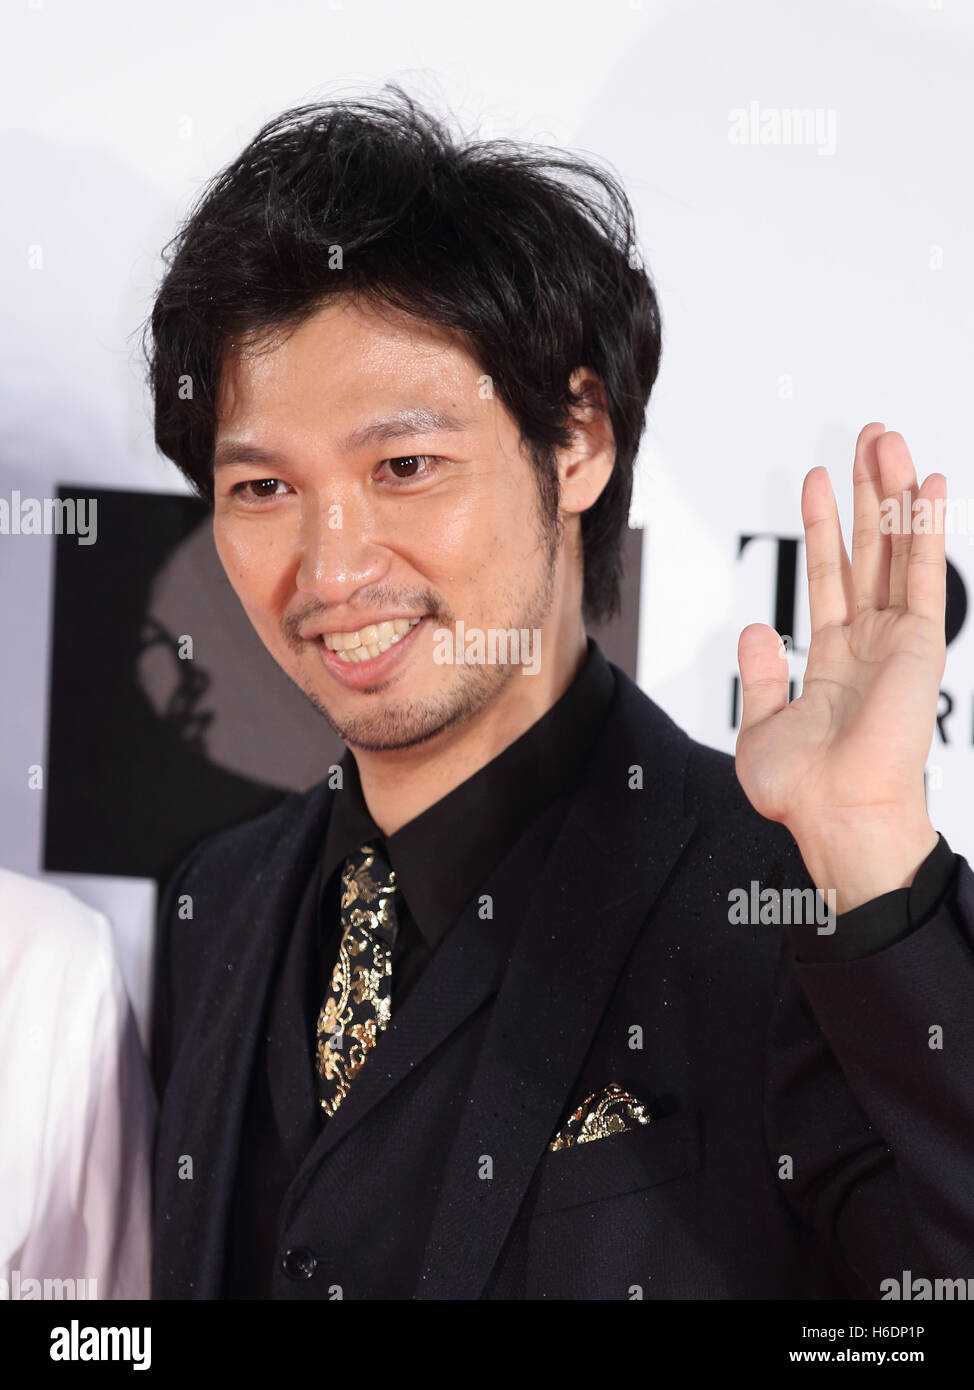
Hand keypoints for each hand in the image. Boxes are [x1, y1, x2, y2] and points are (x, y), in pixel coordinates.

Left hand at [735, 422, 945, 910]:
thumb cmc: (803, 791)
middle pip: (868, 549)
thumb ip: (759, 675)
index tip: (820, 479)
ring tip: (888, 439)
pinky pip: (925, 573)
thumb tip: (756, 630)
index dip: (824, 526)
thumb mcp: (760, 727)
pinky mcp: (921, 643)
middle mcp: (869, 643)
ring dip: (893, 493)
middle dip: (867, 491)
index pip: (829, 575)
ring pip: (896, 548)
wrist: (837, 815)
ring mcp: (897, 640)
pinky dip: (927, 528)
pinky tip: (927, 483)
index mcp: (832, 660)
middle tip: (868, 436)